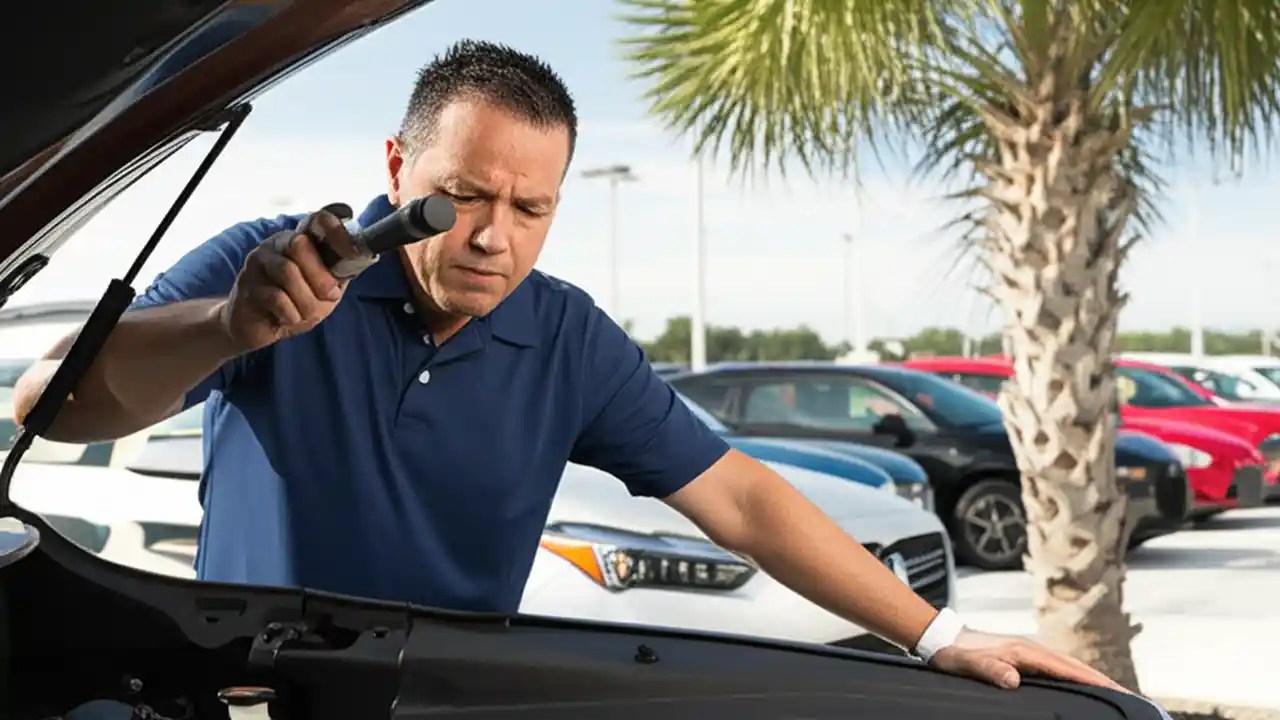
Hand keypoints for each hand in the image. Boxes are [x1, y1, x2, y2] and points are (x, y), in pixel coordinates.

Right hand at [220, 203, 357, 352]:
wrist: (257, 328)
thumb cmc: (293, 305)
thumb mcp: (323, 292)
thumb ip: (337, 276)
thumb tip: (359, 258)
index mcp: (300, 241)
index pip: (317, 220)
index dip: (336, 231)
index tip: (352, 252)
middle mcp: (276, 245)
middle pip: (300, 245)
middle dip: (320, 277)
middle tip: (328, 296)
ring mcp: (258, 262)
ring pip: (288, 272)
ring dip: (306, 300)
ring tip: (306, 313)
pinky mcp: (246, 285)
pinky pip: (275, 297)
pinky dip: (290, 313)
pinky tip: (288, 318)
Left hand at [929, 629, 1128, 692]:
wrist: (941, 636)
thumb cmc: (954, 652)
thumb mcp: (967, 664)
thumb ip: (989, 670)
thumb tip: (1013, 680)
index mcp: (1024, 650)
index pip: (1067, 669)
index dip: (1094, 681)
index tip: (1118, 692)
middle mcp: (1032, 648)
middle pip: (1076, 667)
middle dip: (1104, 682)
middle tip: (1131, 698)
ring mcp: (1029, 651)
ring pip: (1069, 667)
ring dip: (1092, 679)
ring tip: (1116, 695)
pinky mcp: (1024, 657)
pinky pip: (1057, 669)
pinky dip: (1075, 677)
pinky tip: (1081, 687)